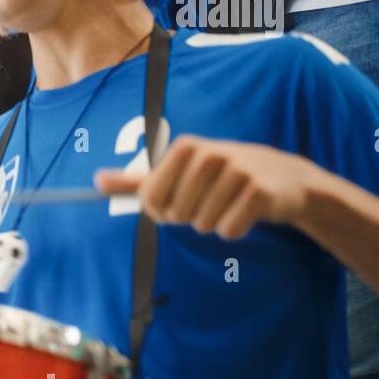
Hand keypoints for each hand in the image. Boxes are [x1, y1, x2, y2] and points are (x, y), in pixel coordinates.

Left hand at [95, 136, 323, 239]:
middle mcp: (210, 154)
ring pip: (202, 224)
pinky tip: (245, 212)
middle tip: (209, 201)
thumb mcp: (177, 173)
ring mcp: (238, 171)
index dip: (161, 210)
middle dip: (188, 217)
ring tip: (228, 203)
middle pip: (175, 213)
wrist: (281, 178)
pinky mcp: (260, 192)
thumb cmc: (218, 177)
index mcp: (185, 148)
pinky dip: (234, 230)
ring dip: (213, 223)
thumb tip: (97, 181)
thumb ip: (136, 180)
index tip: (178, 200)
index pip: (150, 198)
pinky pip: (229, 230)